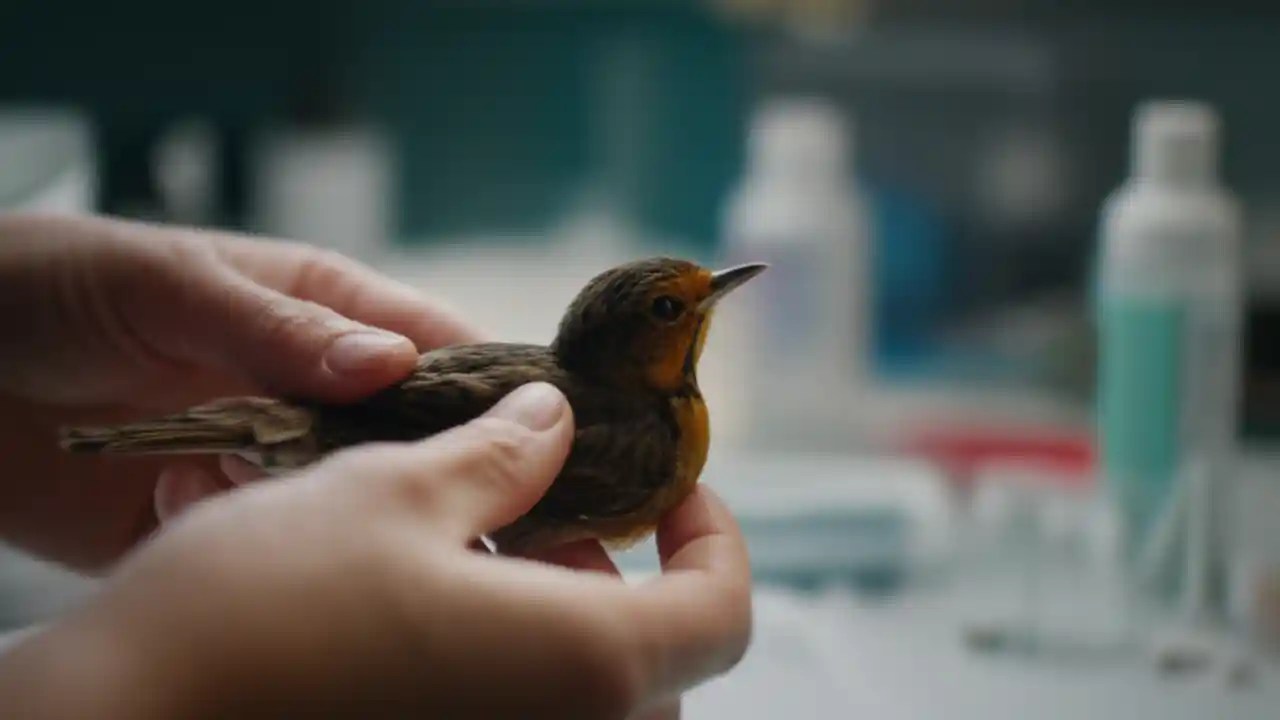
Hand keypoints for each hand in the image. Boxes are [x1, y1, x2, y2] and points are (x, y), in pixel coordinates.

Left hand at [0, 212, 479, 568]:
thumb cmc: (62, 287)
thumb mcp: (170, 284)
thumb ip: (278, 325)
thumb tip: (395, 363)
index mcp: (329, 315)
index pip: (446, 351)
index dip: (500, 392)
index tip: (539, 436)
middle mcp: (314, 394)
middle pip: (416, 444)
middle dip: (434, 474)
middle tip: (446, 505)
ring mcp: (268, 461)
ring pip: (347, 507)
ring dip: (320, 510)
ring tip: (254, 482)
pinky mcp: (213, 522)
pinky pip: (263, 548)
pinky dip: (237, 538)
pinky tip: (175, 499)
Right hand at [0, 384, 751, 718]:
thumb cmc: (261, 609)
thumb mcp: (394, 493)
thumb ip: (498, 458)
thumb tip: (555, 423)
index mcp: (586, 667)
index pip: (723, 608)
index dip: (711, 533)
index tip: (667, 484)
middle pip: (653, 656)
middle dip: (613, 569)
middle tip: (542, 502)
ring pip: (581, 693)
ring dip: (554, 613)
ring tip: (469, 538)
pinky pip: (516, 719)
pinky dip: (505, 663)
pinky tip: (427, 601)